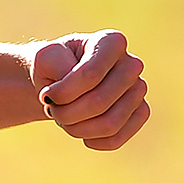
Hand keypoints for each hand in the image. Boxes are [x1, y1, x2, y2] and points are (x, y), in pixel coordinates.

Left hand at [29, 29, 148, 150]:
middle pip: (100, 102)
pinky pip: (118, 137)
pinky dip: (93, 140)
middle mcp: (131, 64)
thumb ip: (54, 62)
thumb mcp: (43, 57)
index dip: (64, 93)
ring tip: (63, 119)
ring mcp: (139, 89)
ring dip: (77, 128)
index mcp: (111, 42)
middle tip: (52, 109)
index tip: (46, 95)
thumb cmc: (51, 66)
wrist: (57, 82)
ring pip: (110, 123)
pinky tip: (80, 132)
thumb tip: (71, 76)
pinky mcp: (140, 112)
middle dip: (68, 113)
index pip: (91, 75)